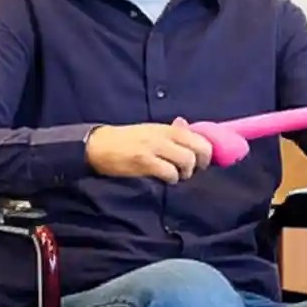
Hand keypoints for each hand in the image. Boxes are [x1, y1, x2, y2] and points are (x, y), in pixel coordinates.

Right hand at [86, 118, 213, 184]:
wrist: (99, 145)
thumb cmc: (126, 139)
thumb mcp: (150, 130)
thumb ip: (171, 132)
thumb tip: (189, 127)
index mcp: (166, 128)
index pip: (199, 137)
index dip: (207, 151)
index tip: (202, 160)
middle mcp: (162, 136)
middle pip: (198, 150)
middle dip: (200, 163)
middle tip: (192, 170)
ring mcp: (153, 148)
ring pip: (186, 162)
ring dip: (185, 173)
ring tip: (175, 175)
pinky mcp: (144, 162)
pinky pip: (169, 173)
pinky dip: (171, 178)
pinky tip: (164, 178)